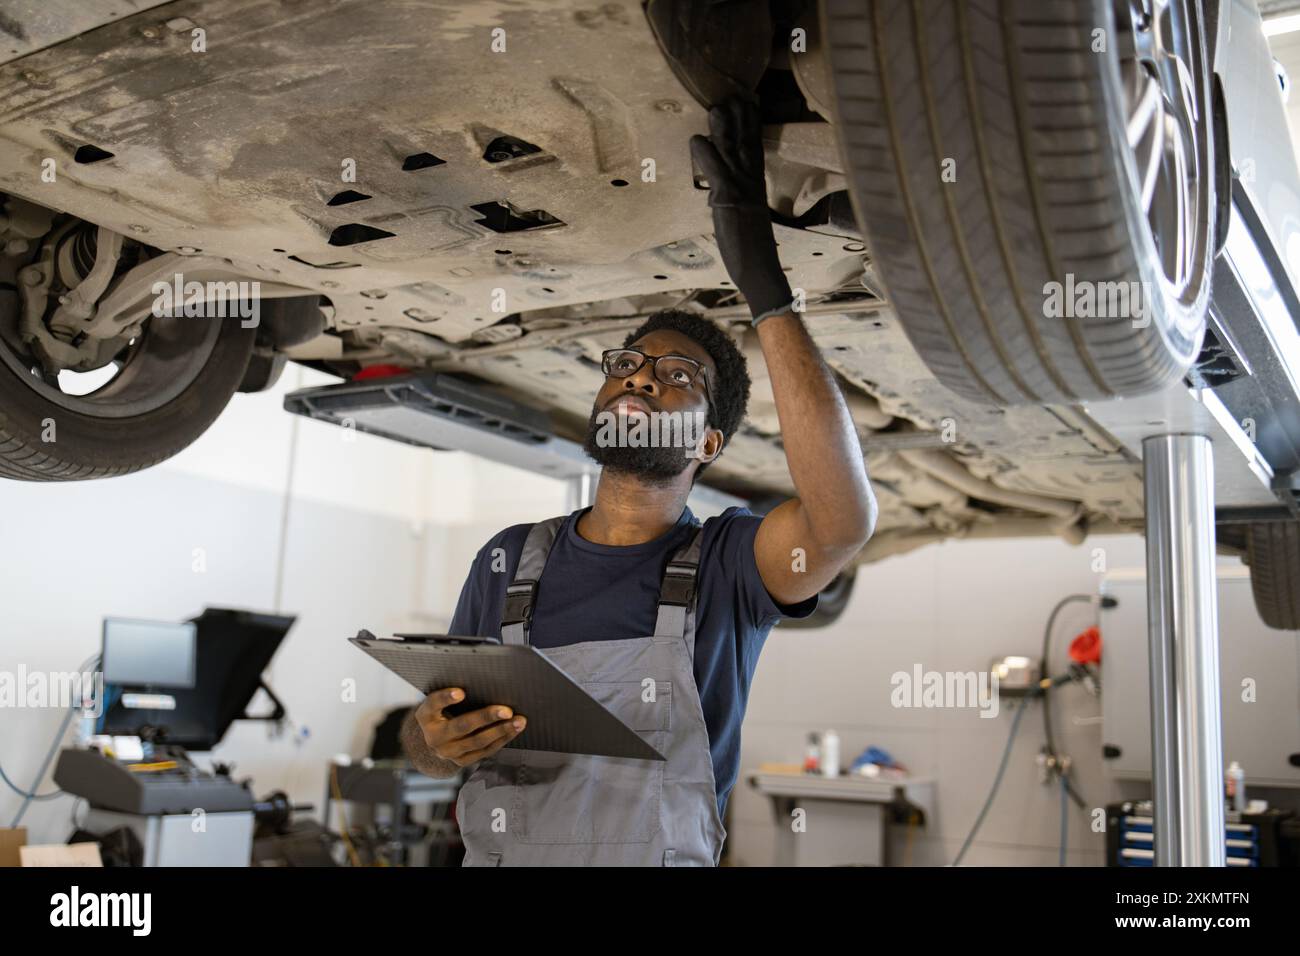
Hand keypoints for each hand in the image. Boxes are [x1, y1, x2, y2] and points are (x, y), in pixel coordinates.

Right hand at [414, 687, 525, 766]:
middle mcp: (435, 737)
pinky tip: (513, 729)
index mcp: (426, 716)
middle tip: (507, 710)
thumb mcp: (438, 703)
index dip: (446, 698)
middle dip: (486, 717)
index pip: (433, 704)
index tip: (460, 692)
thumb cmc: (441, 713)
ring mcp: (449, 752)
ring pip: (478, 741)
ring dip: (501, 730)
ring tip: (519, 721)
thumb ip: (452, 694)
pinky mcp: (462, 761)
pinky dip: (502, 739)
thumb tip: (486, 680)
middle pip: (462, 726)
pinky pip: (485, 751)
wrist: (434, 742)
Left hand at [689, 95, 792, 322]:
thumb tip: (718, 192)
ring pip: (733, 152)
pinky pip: (716, 174)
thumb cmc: (750, 249)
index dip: (752, 124)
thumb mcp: (740, 218)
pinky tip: (697, 139)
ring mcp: (741, 190)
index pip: (755, 148)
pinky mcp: (730, 201)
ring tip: (718, 105)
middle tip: (735, 91)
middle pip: (747, 142)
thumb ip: (730, 199)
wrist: (759, 270)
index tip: (749, 102)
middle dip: (741, 117)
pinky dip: (706, 155)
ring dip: (725, 127)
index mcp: (756, 186)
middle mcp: (751, 183)